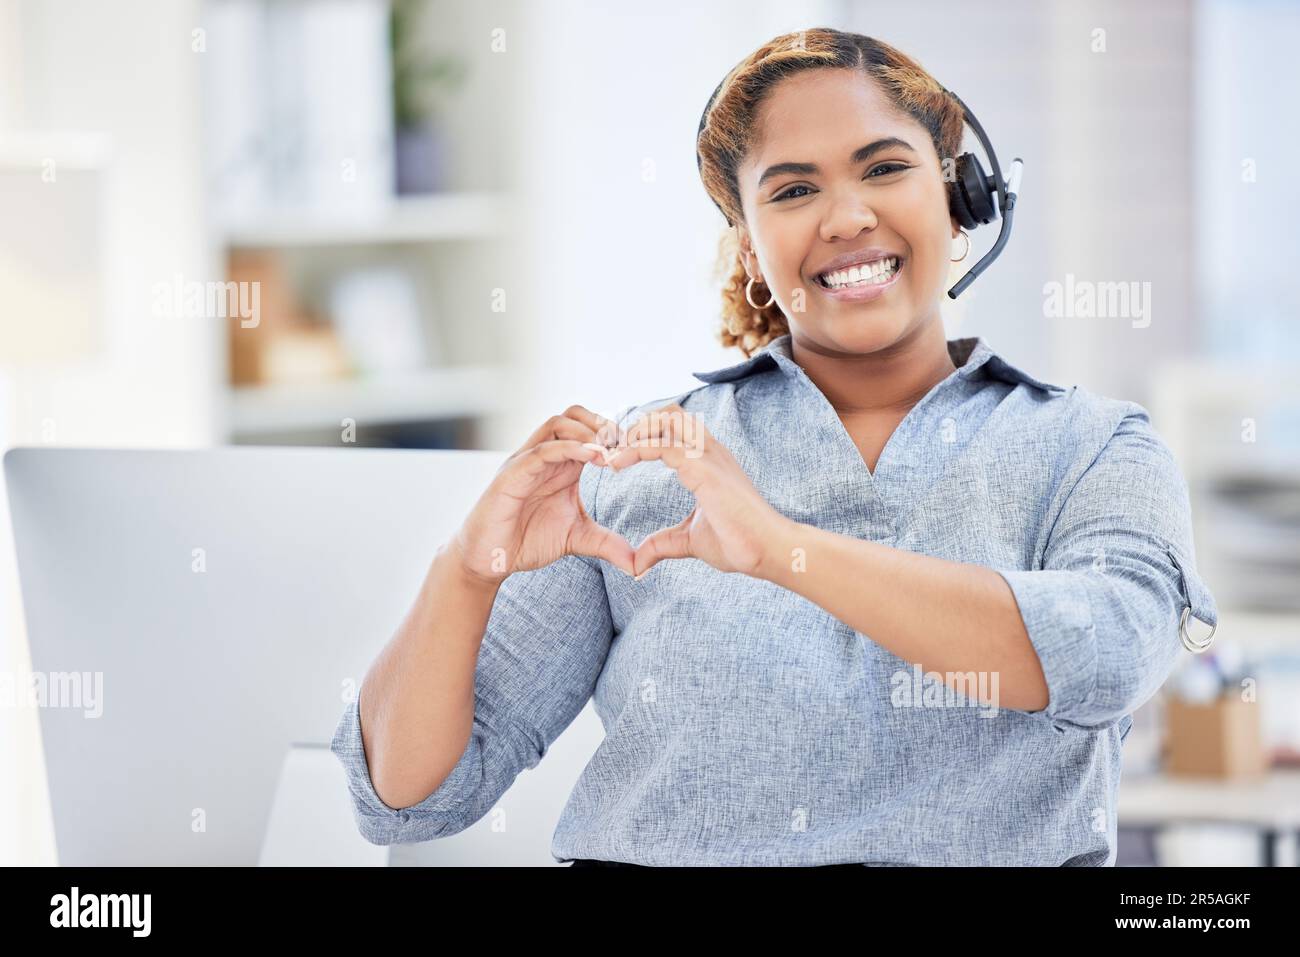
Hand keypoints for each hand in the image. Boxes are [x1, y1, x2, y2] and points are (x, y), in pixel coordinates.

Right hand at [451, 405, 635, 583]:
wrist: (489, 559)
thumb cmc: (528, 540)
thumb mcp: (578, 539)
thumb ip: (607, 544)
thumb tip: (638, 564)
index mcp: (562, 464)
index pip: (588, 429)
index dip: (614, 434)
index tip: (640, 450)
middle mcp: (545, 456)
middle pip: (573, 415)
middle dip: (602, 424)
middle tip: (625, 445)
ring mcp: (527, 462)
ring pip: (556, 424)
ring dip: (588, 432)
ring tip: (611, 450)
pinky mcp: (512, 475)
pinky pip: (541, 451)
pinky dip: (569, 449)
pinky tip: (593, 458)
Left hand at [602, 402, 787, 578]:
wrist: (767, 550)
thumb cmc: (738, 543)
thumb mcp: (689, 541)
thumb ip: (661, 544)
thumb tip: (638, 563)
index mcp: (708, 461)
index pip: (675, 428)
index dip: (645, 435)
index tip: (618, 456)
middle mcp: (709, 451)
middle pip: (670, 413)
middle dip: (638, 424)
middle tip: (614, 449)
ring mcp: (707, 456)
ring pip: (667, 418)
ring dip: (635, 431)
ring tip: (614, 454)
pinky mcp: (702, 469)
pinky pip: (662, 445)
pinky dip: (635, 449)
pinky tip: (617, 464)